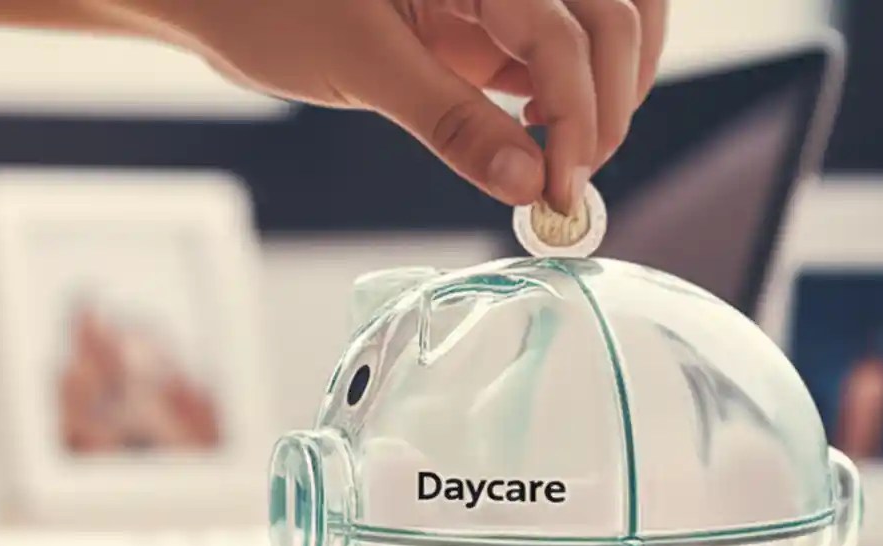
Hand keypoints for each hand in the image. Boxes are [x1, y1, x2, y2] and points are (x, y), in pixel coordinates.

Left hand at [103, 0, 666, 212]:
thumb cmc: (268, 5)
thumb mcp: (360, 62)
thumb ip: (451, 120)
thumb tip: (528, 184)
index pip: (566, 30)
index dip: (581, 113)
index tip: (562, 189)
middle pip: (614, 16)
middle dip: (612, 99)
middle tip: (574, 180)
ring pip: (600, 27)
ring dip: (607, 91)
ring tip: (567, 158)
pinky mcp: (482, 18)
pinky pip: (552, 49)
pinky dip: (566, 95)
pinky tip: (543, 137)